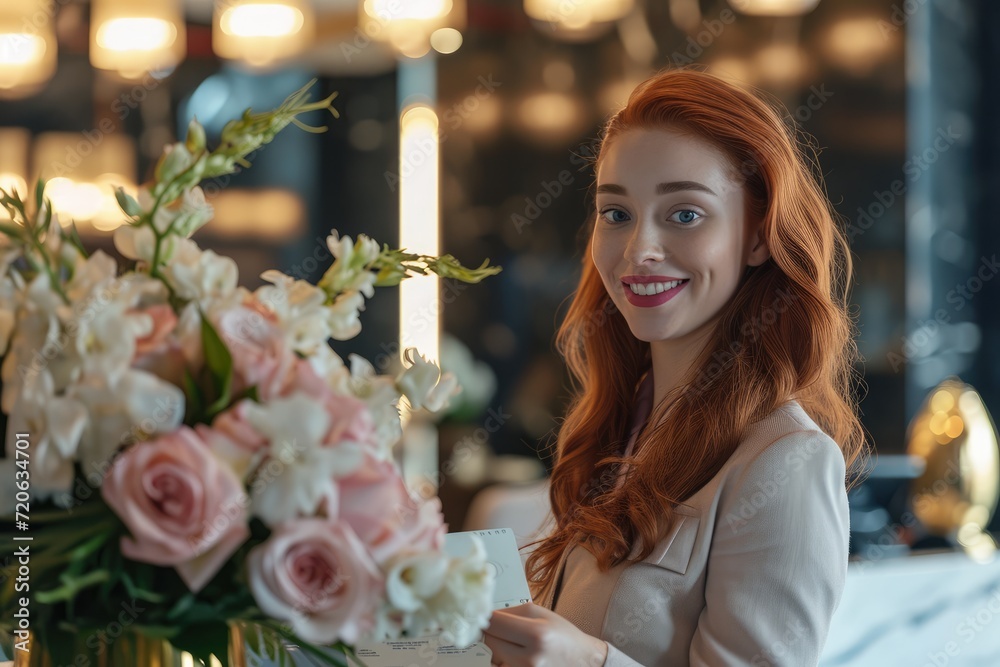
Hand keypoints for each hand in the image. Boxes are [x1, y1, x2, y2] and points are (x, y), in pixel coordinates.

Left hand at [483, 602, 608, 666]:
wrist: (583, 661)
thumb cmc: (564, 636)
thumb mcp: (541, 613)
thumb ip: (511, 612)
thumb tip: (487, 614)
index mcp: (537, 634)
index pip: (493, 623)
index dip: (486, 617)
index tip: (484, 614)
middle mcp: (530, 658)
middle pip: (490, 640)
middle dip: (494, 632)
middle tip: (506, 629)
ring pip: (493, 657)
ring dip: (499, 649)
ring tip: (516, 645)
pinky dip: (504, 662)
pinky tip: (518, 657)